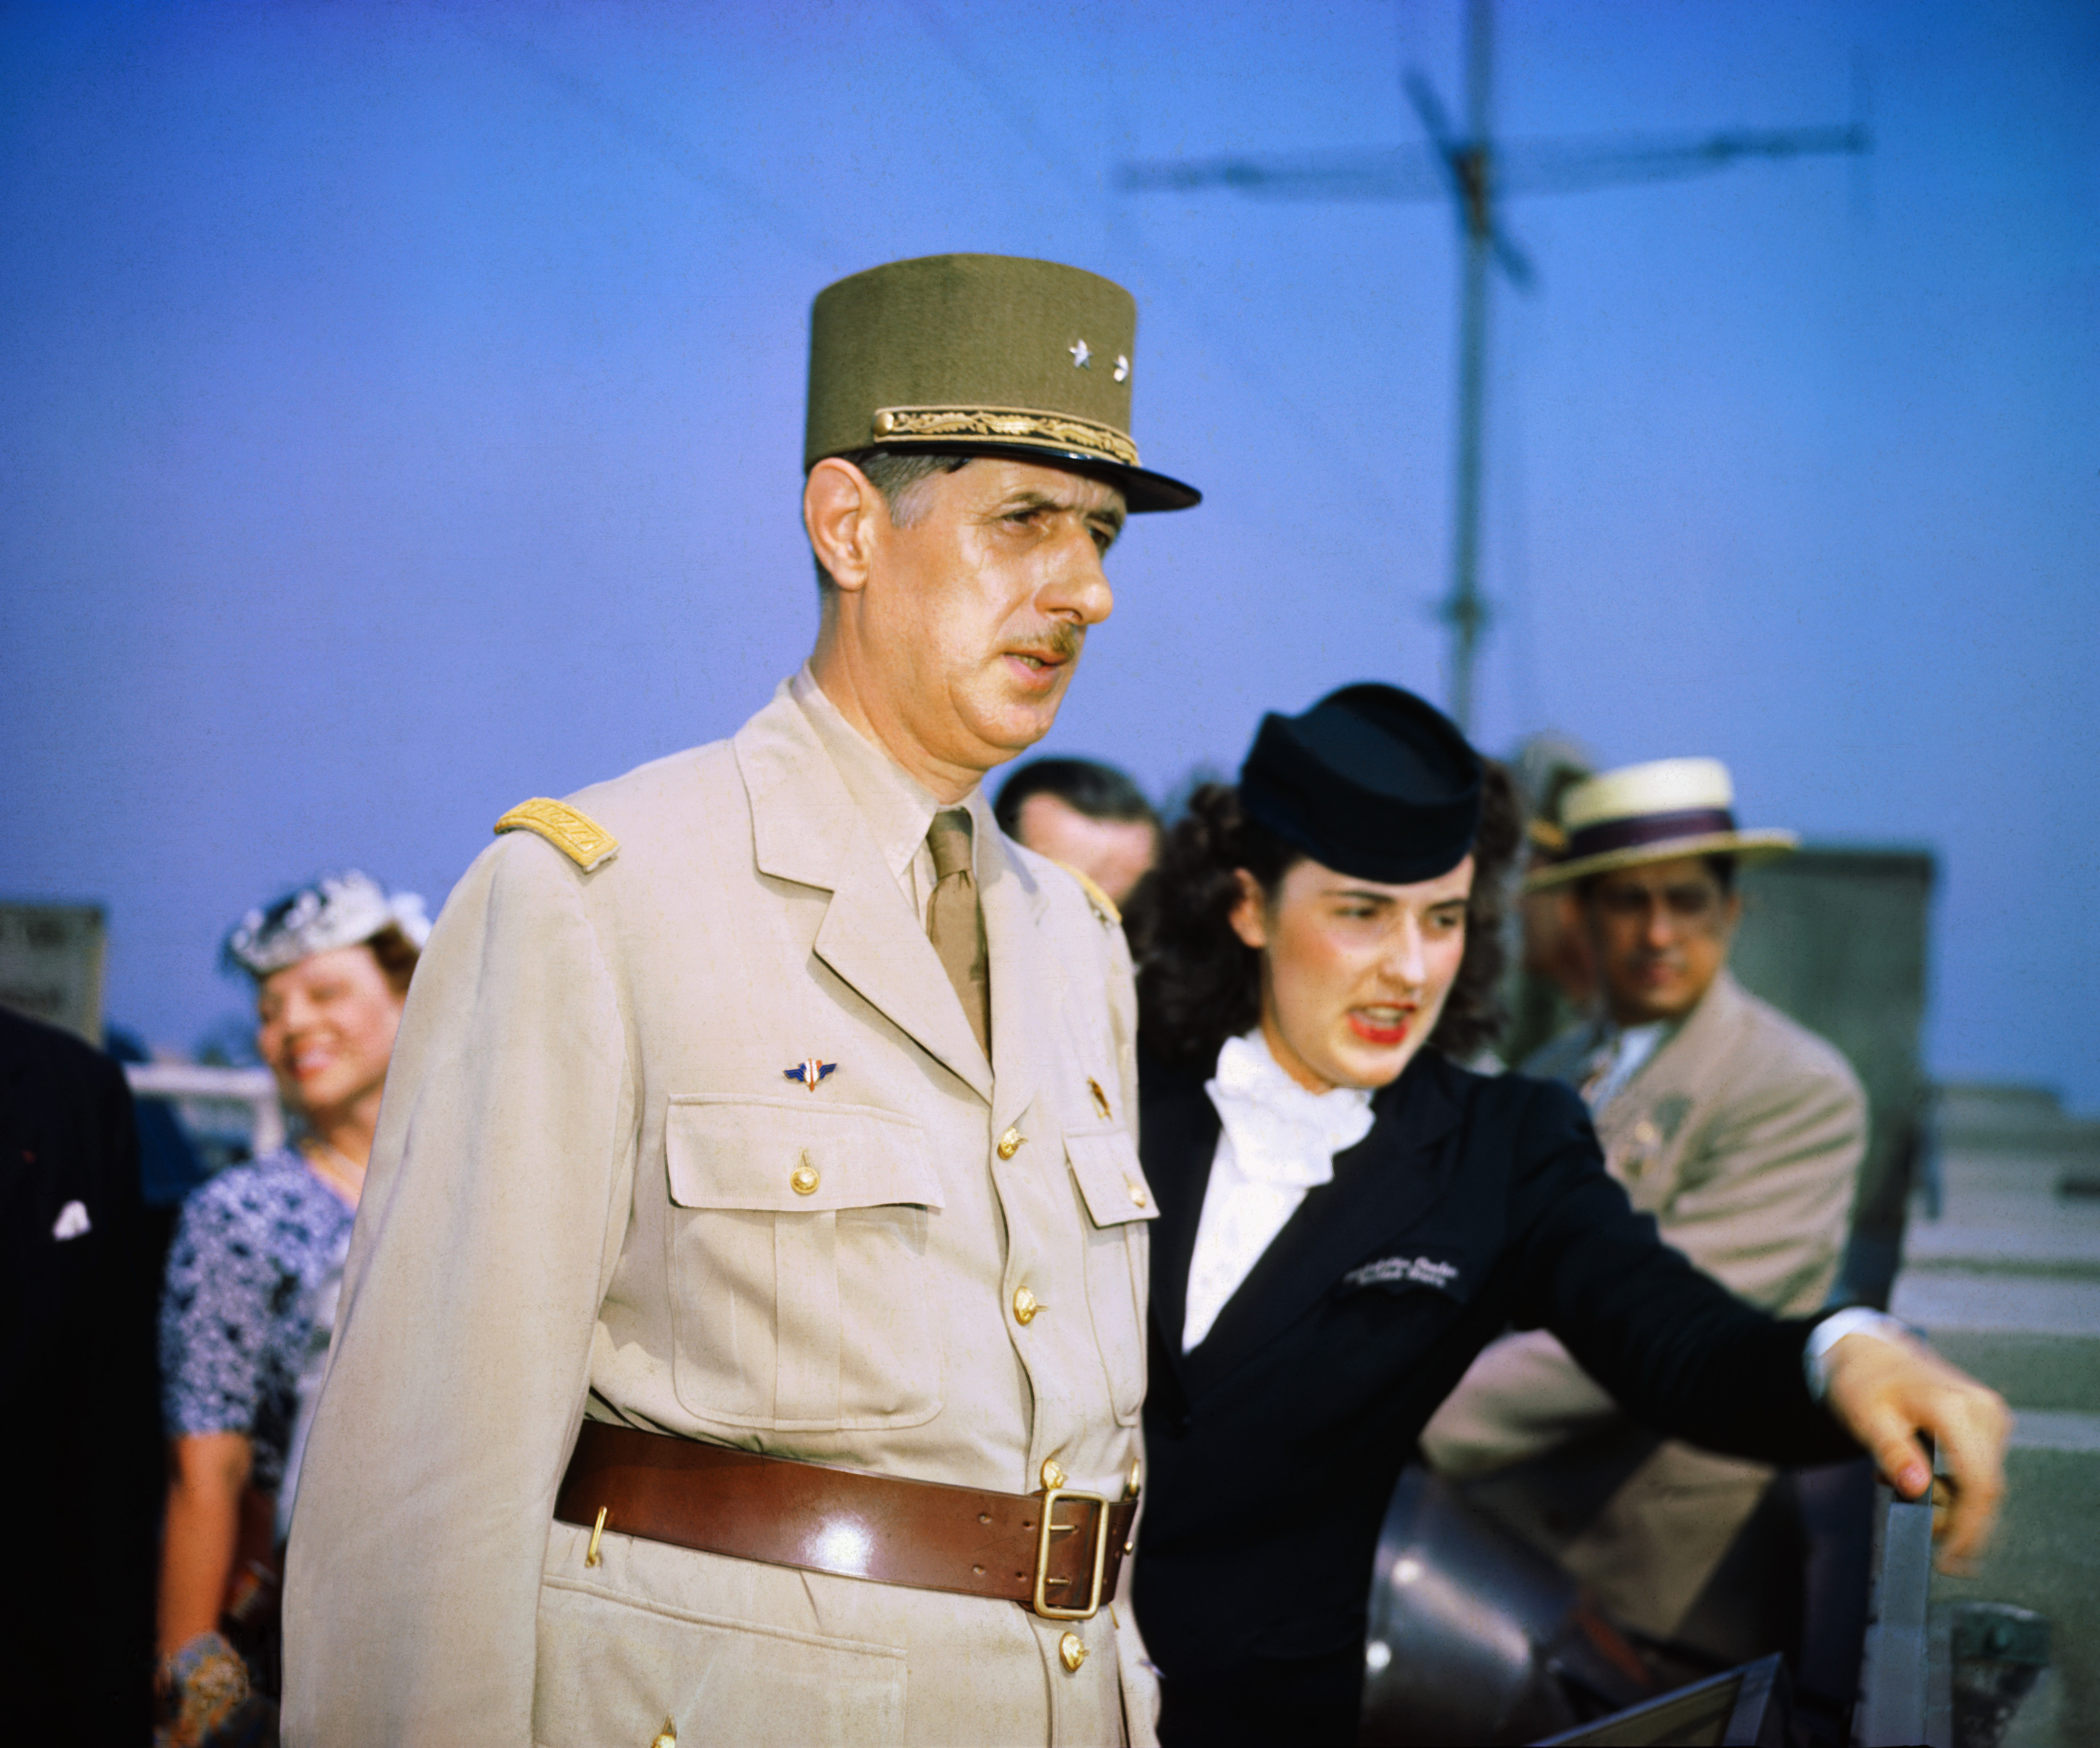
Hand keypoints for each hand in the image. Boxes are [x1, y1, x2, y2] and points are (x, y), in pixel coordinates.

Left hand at [1822, 1330, 2011, 1572]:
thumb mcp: (1866, 1419)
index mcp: (1955, 1408)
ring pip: (1984, 1485)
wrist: (1869, 1353)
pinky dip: (1953, 1485)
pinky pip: (1979, 1470)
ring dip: (1950, 1502)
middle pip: (1986, 1490)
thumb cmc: (1863, 1384)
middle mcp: (1983, 1411)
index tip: (1949, 1561)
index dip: (1969, 1529)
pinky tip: (1918, 1475)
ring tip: (1898, 1486)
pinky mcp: (1988, 1423)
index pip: (1979, 1484)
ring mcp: (1990, 1416)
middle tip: (1917, 1527)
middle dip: (1955, 1521)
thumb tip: (1919, 1490)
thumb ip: (1893, 1453)